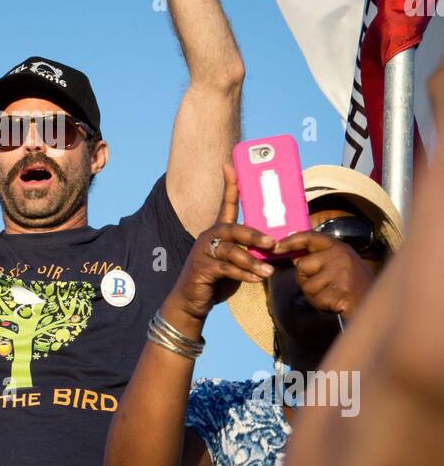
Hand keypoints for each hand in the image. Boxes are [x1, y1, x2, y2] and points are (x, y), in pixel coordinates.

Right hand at [165, 164, 274, 324]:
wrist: (193, 300)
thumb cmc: (216, 279)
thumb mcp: (235, 263)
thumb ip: (249, 253)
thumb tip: (274, 249)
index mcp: (218, 232)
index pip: (225, 203)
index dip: (229, 185)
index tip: (230, 165)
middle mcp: (209, 237)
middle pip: (232, 228)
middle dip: (253, 234)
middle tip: (272, 243)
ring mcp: (203, 252)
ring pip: (231, 251)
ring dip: (252, 261)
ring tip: (269, 271)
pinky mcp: (202, 268)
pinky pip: (226, 269)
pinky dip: (244, 274)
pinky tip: (256, 279)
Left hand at [272, 230, 374, 318]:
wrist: (378, 308)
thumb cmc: (355, 288)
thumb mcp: (341, 266)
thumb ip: (321, 259)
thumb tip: (295, 258)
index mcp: (341, 247)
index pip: (311, 237)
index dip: (292, 240)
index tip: (278, 246)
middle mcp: (340, 256)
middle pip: (302, 265)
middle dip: (305, 280)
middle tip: (324, 288)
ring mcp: (341, 272)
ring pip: (306, 284)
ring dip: (314, 295)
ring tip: (332, 296)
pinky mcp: (340, 290)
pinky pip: (316, 298)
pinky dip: (321, 305)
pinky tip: (336, 304)